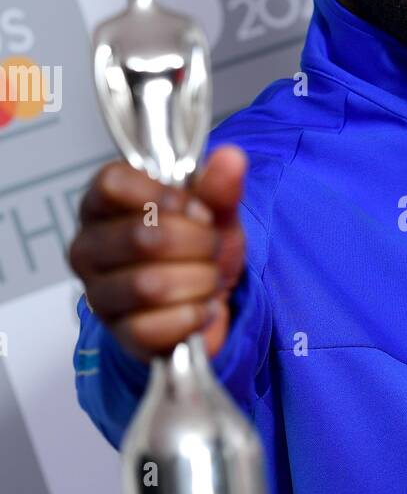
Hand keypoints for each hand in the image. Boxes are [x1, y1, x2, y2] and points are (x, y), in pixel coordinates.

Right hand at [68, 145, 248, 362]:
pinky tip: (201, 309)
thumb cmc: (196, 246)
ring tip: (207, 279)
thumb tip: (231, 158)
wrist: (206, 298)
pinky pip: (154, 328)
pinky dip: (192, 317)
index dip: (166, 196)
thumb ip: (219, 186)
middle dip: (198, 244)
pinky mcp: (118, 334)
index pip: (112, 184)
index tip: (198, 211)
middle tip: (211, 248)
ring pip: (150, 285)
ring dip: (199, 281)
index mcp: (102, 204)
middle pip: (143, 237)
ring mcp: (98, 294)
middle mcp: (88, 247)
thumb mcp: (214, 211)